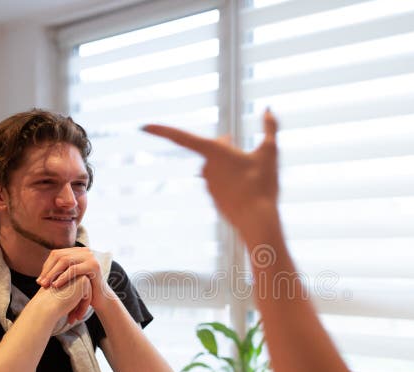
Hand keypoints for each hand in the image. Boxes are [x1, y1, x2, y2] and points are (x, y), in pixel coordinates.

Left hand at [37, 247, 111, 321]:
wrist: (100, 299)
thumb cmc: (82, 290)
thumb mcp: (70, 278)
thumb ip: (59, 272)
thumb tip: (40, 275)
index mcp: (77, 251)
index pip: (57, 254)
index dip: (46, 266)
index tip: (39, 280)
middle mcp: (84, 251)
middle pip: (59, 256)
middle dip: (48, 270)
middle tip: (40, 283)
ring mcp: (90, 257)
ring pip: (65, 261)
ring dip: (53, 273)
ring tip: (46, 285)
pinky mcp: (94, 265)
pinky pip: (74, 269)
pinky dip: (63, 277)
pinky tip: (56, 285)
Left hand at [143, 110, 279, 236]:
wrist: (258, 220)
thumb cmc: (262, 184)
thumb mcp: (270, 151)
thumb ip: (270, 127)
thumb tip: (269, 109)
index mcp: (212, 152)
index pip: (180, 137)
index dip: (160, 130)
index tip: (142, 126)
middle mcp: (205, 168)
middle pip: (212, 150)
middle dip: (225, 147)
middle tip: (240, 147)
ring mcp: (208, 186)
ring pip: (218, 167)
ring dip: (230, 166)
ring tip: (250, 172)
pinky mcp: (215, 199)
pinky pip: (223, 184)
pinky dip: (233, 182)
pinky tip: (247, 187)